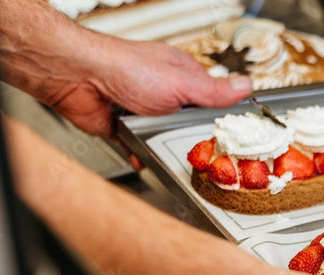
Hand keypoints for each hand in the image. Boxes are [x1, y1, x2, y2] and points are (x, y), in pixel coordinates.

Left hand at [49, 39, 252, 139]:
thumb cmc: (124, 68)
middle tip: (208, 156)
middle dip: (196, 140)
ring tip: (175, 155)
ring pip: (167, 140)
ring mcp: (146, 112)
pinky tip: (147, 157)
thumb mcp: (181, 82)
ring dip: (168, 148)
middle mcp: (165, 94)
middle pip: (191, 126)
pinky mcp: (127, 129)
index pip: (214, 101)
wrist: (78, 79)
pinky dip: (144, 156)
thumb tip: (245, 87)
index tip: (237, 138)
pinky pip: (142, 149)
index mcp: (183, 77)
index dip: (224, 119)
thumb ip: (214, 91)